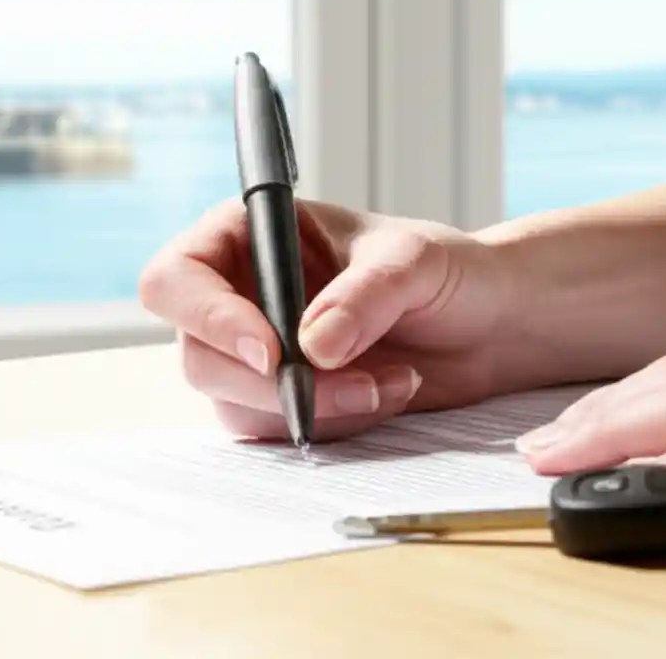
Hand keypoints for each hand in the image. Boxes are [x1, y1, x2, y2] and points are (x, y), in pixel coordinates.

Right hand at [139, 199, 514, 441]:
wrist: (487, 325)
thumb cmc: (447, 270)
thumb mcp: (414, 262)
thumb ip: (364, 295)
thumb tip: (310, 346)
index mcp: (249, 234)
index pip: (178, 277)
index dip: (207, 317)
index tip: (271, 351)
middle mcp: (239, 294)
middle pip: (198, 354)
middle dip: (275, 383)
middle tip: (356, 383)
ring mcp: (256, 352)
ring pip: (235, 403)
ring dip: (316, 408)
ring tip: (390, 381)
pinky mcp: (282, 400)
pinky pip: (276, 432)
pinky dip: (333, 424)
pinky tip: (385, 394)